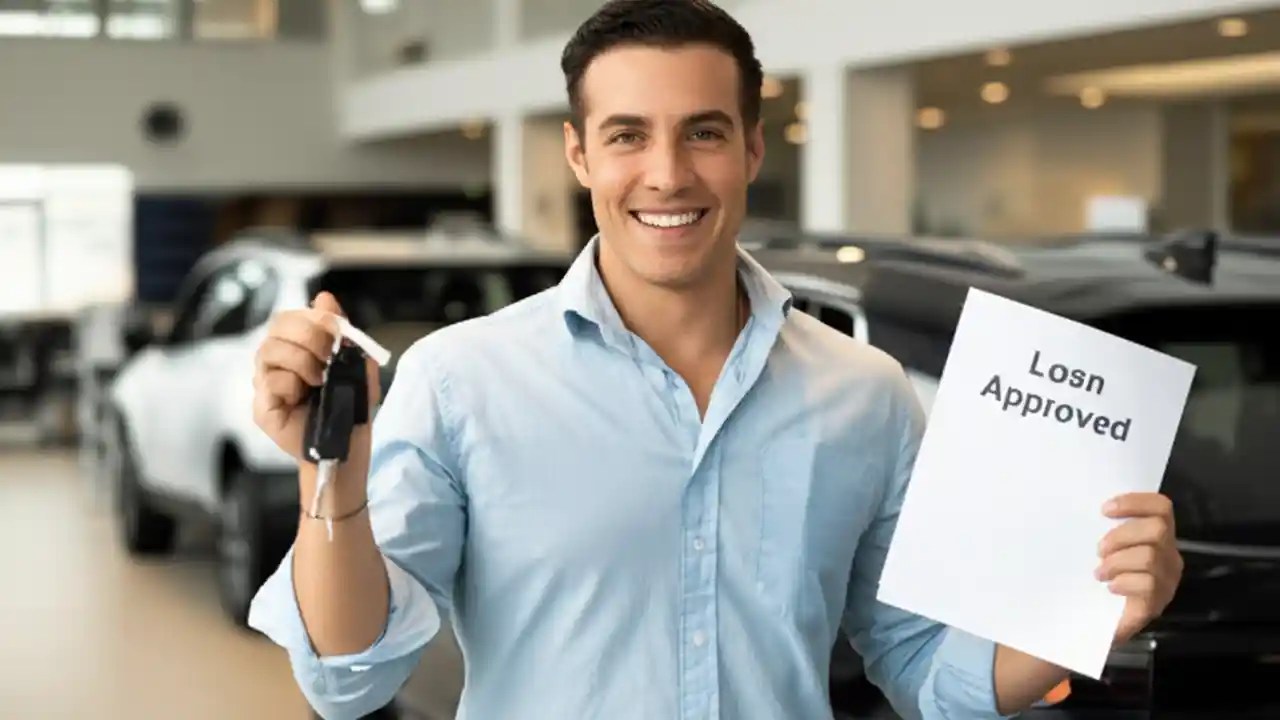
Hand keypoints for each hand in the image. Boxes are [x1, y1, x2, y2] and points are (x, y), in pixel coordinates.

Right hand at [252, 292, 380, 461]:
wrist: (348, 447)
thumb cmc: (351, 406)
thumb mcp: (356, 363)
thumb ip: (341, 331)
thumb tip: (324, 297)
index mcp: (297, 348)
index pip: (290, 316)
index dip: (313, 318)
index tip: (336, 331)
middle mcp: (276, 362)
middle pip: (277, 326)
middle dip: (309, 336)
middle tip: (328, 358)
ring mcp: (266, 384)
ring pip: (269, 350)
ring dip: (301, 361)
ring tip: (319, 381)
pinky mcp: (262, 407)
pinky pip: (269, 381)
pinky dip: (292, 385)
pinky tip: (304, 399)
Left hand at [1095, 492, 1183, 644]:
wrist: (1100, 622)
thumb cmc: (1102, 580)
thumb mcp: (1106, 550)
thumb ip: (1108, 530)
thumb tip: (1089, 508)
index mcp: (1158, 539)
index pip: (1161, 507)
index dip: (1136, 502)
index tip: (1105, 510)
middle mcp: (1169, 557)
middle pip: (1158, 529)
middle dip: (1123, 535)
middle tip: (1100, 549)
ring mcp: (1167, 582)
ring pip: (1150, 557)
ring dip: (1118, 561)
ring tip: (1101, 572)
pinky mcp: (1157, 604)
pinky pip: (1147, 585)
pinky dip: (1124, 582)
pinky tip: (1111, 587)